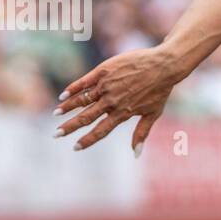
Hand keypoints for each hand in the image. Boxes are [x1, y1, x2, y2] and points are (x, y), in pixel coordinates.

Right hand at [53, 46, 178, 152]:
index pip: (100, 130)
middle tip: (56, 134)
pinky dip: (73, 88)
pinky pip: (85, 81)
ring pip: (82, 99)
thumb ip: (141, 133)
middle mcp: (112, 101)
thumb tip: (136, 154)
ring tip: (56, 114)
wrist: (164, 65)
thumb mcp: (153, 114)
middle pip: (86, 117)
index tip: (75, 147)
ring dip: (68, 108)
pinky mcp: (104, 71)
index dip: (87, 140)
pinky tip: (63, 95)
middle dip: (70, 127)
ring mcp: (107, 85)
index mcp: (122, 113)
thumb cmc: (160, 90)